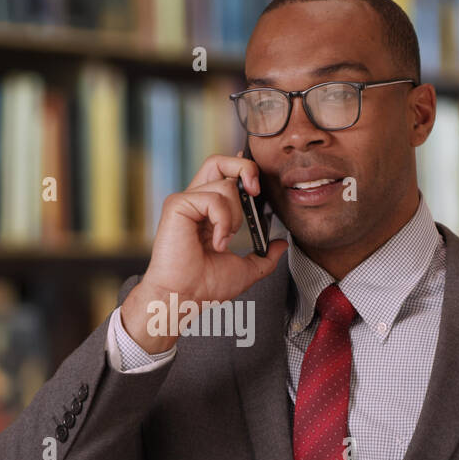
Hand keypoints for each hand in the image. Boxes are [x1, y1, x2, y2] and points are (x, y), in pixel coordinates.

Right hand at [121, 151, 288, 352]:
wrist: (184, 298)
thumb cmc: (205, 287)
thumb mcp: (244, 270)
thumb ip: (264, 256)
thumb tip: (282, 245)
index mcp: (206, 212)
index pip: (224, 175)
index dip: (242, 170)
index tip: (258, 188)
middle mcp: (194, 202)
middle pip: (219, 161)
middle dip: (244, 168)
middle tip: (256, 192)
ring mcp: (184, 202)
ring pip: (225, 184)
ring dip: (234, 216)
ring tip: (223, 241)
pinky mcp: (177, 205)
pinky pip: (213, 198)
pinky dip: (223, 222)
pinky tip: (216, 243)